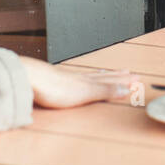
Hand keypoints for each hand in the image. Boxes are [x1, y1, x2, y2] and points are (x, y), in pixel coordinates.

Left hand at [17, 58, 139, 108]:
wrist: (29, 78)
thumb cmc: (53, 88)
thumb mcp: (84, 93)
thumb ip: (104, 90)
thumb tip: (126, 88)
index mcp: (87, 81)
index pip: (110, 80)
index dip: (123, 80)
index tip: (136, 78)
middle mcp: (79, 77)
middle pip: (102, 75)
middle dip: (116, 75)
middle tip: (128, 72)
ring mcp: (66, 78)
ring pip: (89, 75)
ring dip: (102, 74)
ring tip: (108, 72)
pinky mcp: (54, 80)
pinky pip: (75, 77)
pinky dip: (83, 77)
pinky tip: (77, 77)